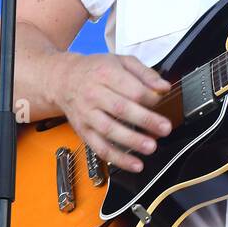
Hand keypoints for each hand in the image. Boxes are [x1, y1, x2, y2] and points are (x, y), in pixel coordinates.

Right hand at [53, 53, 172, 173]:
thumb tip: (164, 87)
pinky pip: (100, 148)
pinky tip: (135, 164)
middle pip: (121, 109)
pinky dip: (118, 158)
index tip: (160, 101)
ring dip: (132, 141)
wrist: (63, 79)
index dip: (150, 98)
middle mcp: (94, 95)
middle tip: (164, 128)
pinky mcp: (83, 131)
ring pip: (109, 130)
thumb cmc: (95, 70)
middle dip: (146, 120)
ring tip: (151, 147)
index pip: (132, 89)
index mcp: (105, 74)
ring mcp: (87, 115)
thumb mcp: (122, 62)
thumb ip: (145, 73)